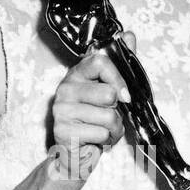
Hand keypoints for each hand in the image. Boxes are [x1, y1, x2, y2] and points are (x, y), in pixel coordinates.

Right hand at [49, 36, 132, 180]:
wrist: (76, 153)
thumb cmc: (94, 121)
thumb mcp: (109, 92)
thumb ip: (119, 65)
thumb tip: (129, 35)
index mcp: (77, 74)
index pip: (99, 61)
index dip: (118, 78)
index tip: (125, 96)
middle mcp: (65, 88)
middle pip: (107, 93)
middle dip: (116, 112)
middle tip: (108, 117)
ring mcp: (61, 109)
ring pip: (107, 116)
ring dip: (114, 129)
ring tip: (104, 131)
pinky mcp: (62, 130)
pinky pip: (101, 134)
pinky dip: (106, 141)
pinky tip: (96, 140)